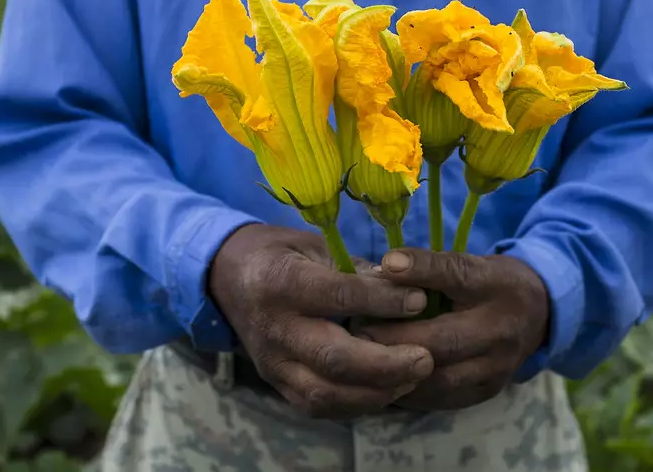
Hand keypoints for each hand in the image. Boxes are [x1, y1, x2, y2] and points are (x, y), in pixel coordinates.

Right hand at [208, 224, 434, 417]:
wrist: (227, 277)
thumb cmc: (281, 255)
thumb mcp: (314, 246)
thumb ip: (355, 270)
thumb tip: (404, 288)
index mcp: (282, 283)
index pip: (338, 297)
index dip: (382, 301)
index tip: (421, 301)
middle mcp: (275, 329)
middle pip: (333, 358)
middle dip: (386, 364)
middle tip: (426, 359)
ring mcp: (272, 363)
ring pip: (326, 393)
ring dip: (376, 392)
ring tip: (413, 378)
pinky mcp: (276, 384)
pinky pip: (318, 406)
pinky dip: (357, 403)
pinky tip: (388, 390)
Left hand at [357, 248, 548, 410]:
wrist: (539, 316)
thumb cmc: (490, 283)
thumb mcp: (472, 262)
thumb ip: (433, 267)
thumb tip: (383, 267)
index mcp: (496, 286)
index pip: (457, 274)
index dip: (421, 269)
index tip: (386, 263)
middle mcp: (499, 330)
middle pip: (441, 339)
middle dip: (392, 337)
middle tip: (354, 331)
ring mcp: (495, 368)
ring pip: (437, 377)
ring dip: (394, 369)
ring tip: (360, 358)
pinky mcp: (485, 393)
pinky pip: (437, 397)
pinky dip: (405, 389)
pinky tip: (378, 379)